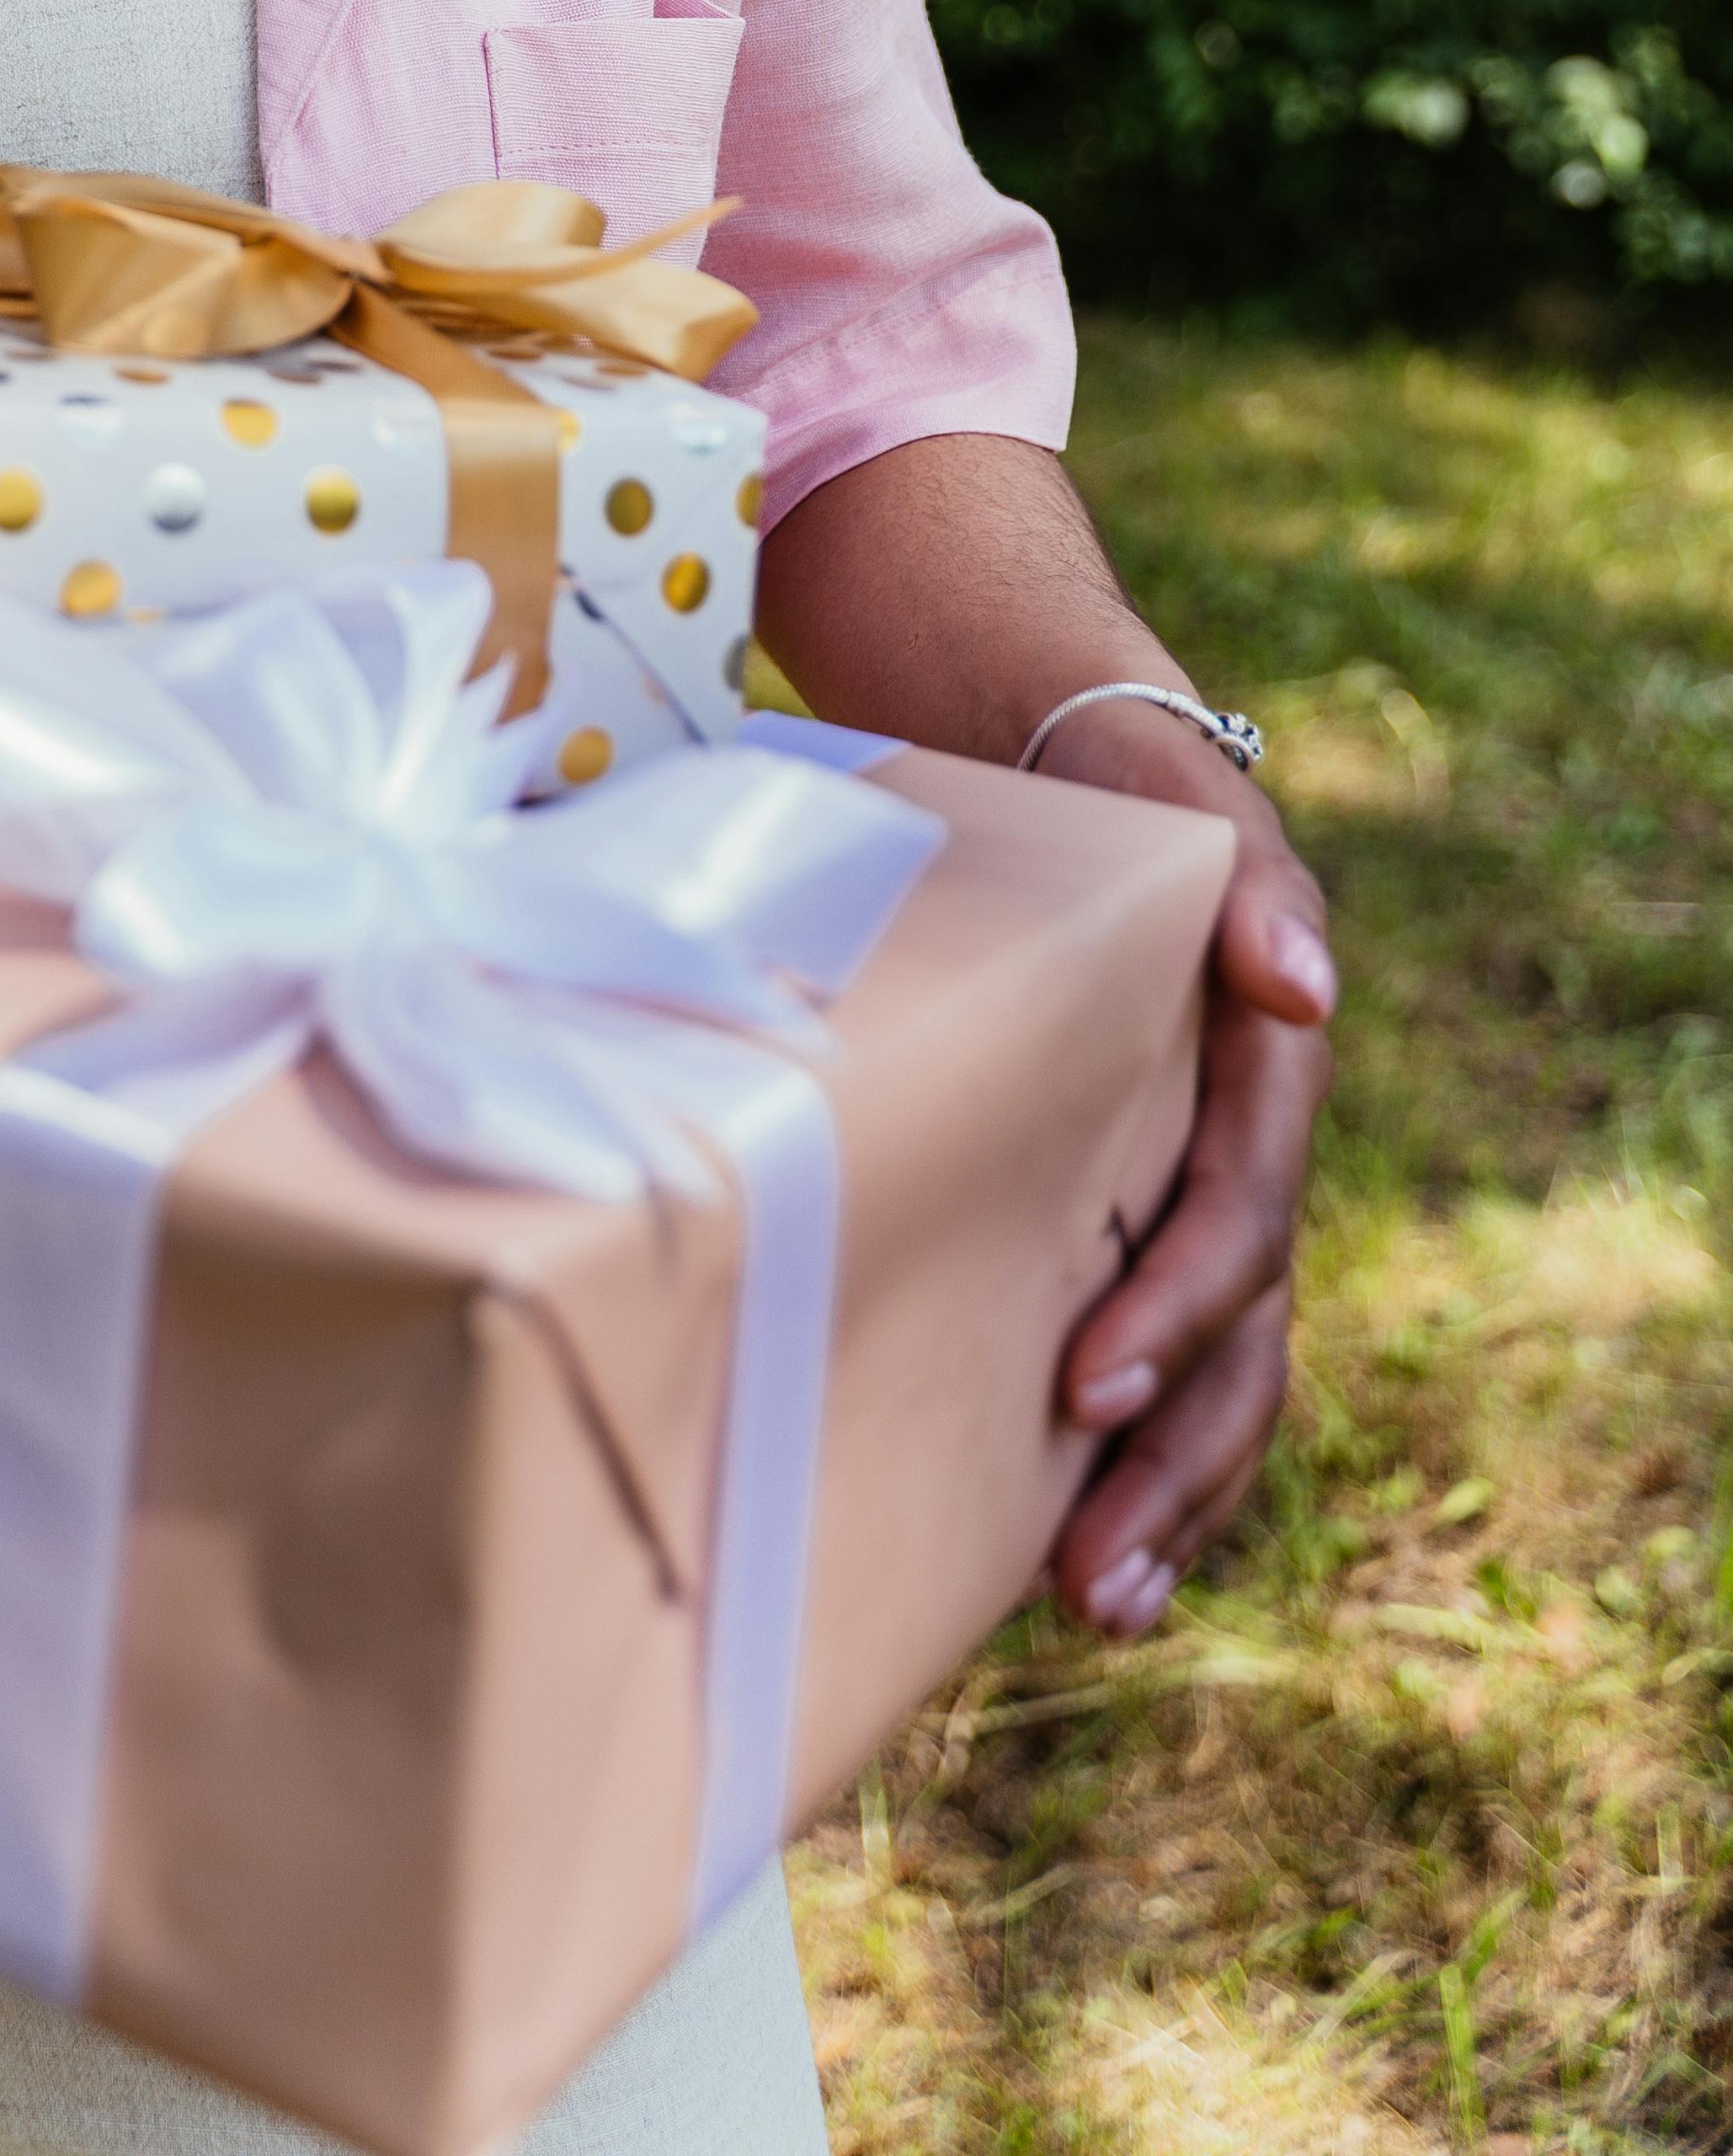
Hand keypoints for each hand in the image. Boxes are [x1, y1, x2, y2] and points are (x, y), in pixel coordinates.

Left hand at [1045, 723, 1334, 1634]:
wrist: (1064, 763)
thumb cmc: (1115, 788)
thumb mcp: (1172, 800)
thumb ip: (1247, 888)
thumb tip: (1304, 989)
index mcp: (1257, 1073)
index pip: (1236, 1215)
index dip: (1176, 1302)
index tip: (1090, 1380)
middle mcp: (1244, 1157)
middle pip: (1242, 1338)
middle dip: (1175, 1460)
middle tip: (1089, 1570)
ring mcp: (1196, 1204)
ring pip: (1219, 1382)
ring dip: (1166, 1500)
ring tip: (1095, 1605)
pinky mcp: (1136, 1225)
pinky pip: (1168, 1367)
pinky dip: (1139, 1465)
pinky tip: (1070, 1563)